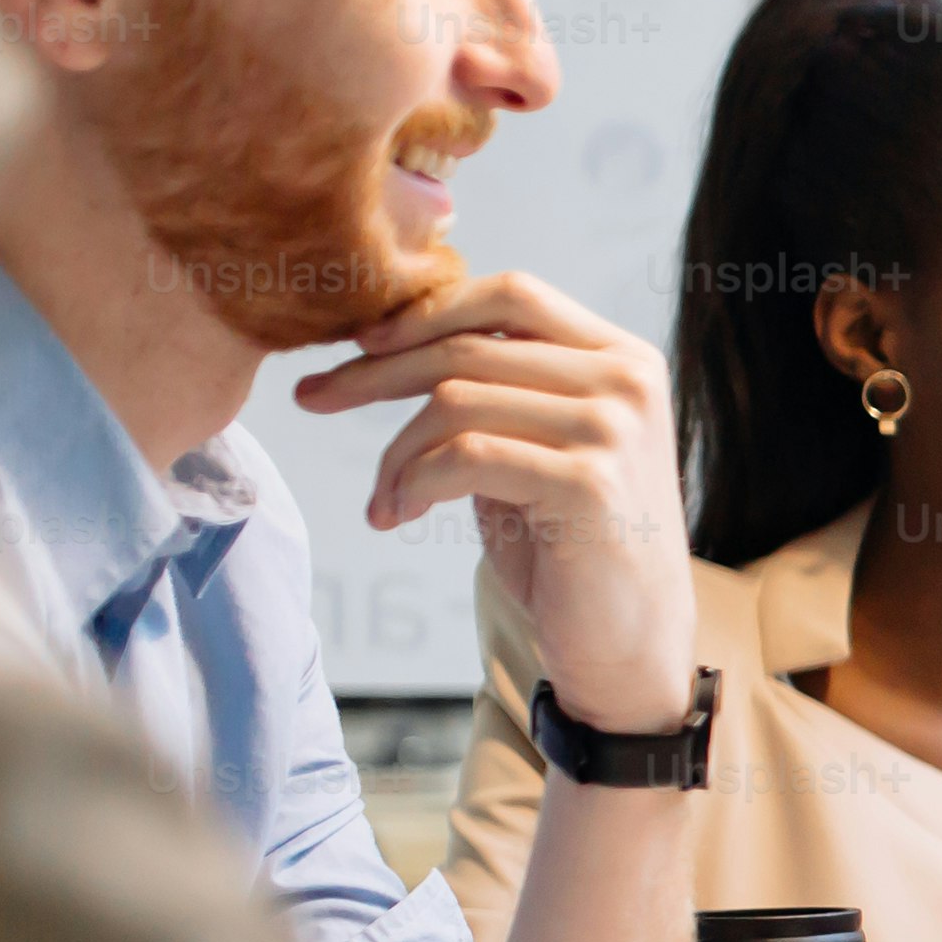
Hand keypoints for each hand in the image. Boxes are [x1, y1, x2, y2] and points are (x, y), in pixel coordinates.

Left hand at [295, 273, 699, 734]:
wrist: (628, 647)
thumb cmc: (573, 550)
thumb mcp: (539, 449)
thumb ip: (502, 391)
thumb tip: (394, 338)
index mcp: (622, 359)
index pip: (512, 295)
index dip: (426, 313)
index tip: (360, 345)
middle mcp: (627, 382)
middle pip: (470, 345)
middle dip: (374, 373)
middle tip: (313, 398)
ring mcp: (613, 430)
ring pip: (456, 401)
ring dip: (395, 452)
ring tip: (383, 498)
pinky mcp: (589, 483)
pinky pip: (464, 456)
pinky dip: (412, 483)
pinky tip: (397, 514)